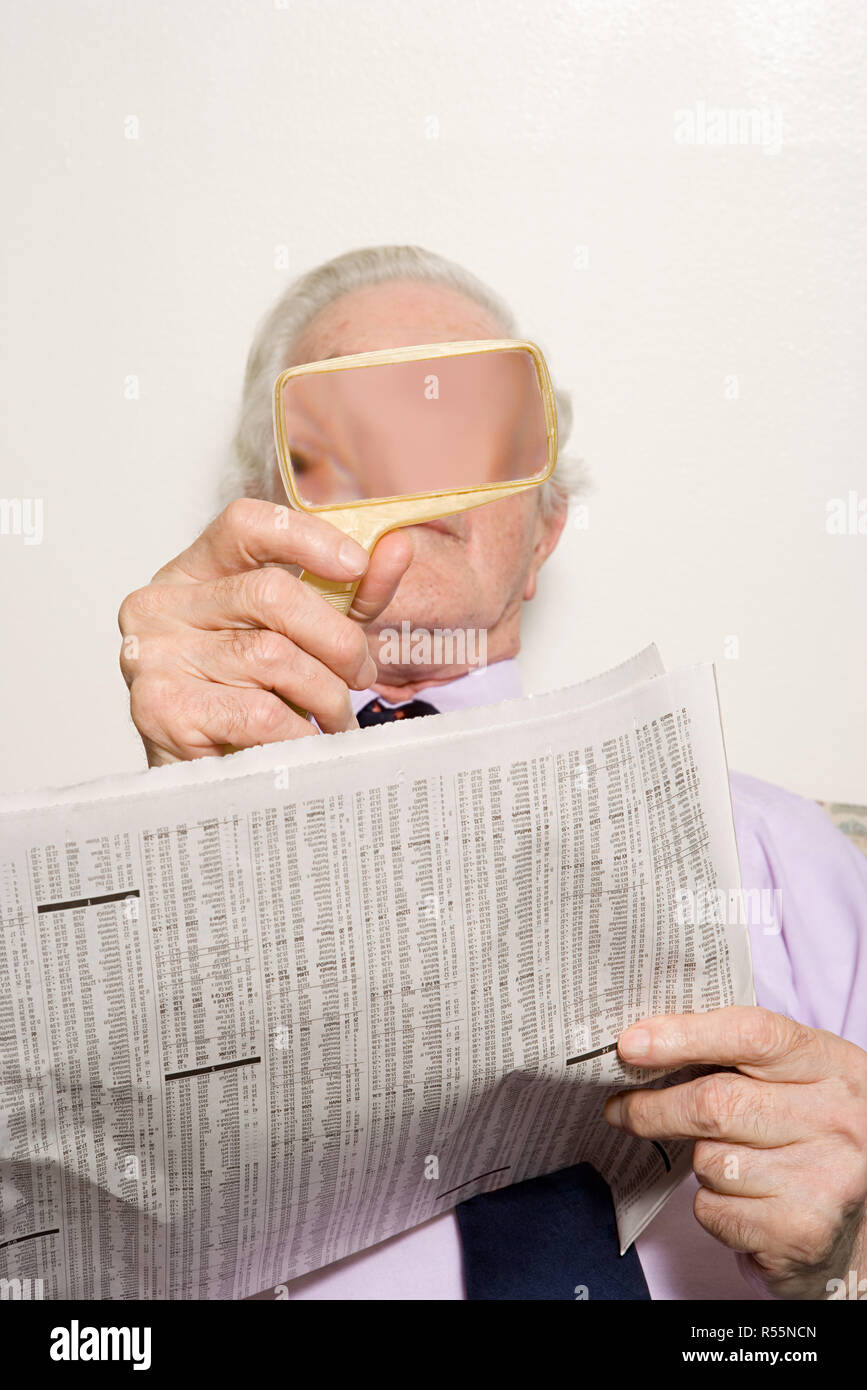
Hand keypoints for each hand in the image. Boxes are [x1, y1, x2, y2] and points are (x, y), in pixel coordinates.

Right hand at [118, 498, 411, 765]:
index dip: (306, 537)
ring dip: (325, 696)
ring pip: (274, 657)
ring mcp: (153, 655)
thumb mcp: (302, 639)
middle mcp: (160, 605)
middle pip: (271, 593)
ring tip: (334, 719)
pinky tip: (304, 744)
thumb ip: (347, 596)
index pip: (245, 524)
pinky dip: (301, 734)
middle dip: (336, 638)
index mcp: (192, 574)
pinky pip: (261, 714)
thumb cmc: (251, 699)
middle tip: (361, 675)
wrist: (203, 782)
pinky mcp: (160, 709)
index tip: (356, 564)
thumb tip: (398, 546)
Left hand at [604, 1005, 866, 1298]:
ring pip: (710, 1159)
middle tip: (621, 1108)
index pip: (752, 1035)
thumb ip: (739, 1058)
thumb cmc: (811, 1137)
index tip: (630, 1044)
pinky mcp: (801, 1232)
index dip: (684, 1035)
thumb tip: (643, 1046)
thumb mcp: (797, 1081)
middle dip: (654, 1108)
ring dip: (700, 1163)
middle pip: (716, 1102)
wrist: (864, 1221)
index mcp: (833, 1065)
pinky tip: (746, 1204)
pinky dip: (712, 1207)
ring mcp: (825, 1178)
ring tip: (732, 1165)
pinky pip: (714, 1209)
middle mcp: (837, 1119)